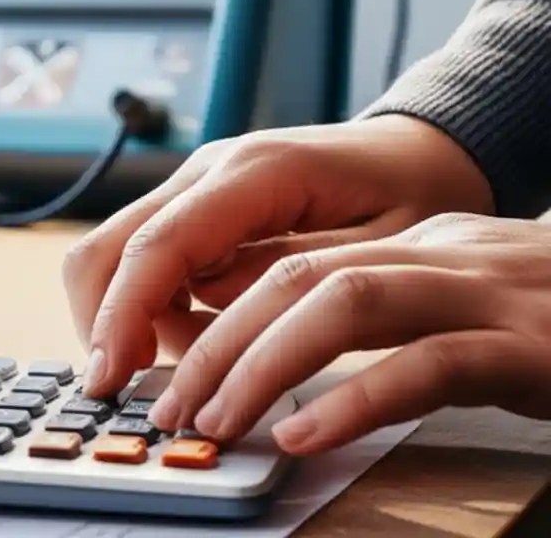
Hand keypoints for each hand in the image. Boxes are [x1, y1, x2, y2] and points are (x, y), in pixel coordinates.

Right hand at [63, 115, 493, 397]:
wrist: (417, 152)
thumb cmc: (412, 196)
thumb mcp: (382, 250)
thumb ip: (292, 278)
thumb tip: (209, 310)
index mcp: (255, 172)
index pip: (156, 245)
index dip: (122, 315)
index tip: (110, 379)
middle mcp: (207, 171)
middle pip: (107, 246)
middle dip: (103, 323)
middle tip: (129, 387)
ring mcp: (194, 186)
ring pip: (115, 256)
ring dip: (130, 320)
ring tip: (194, 365)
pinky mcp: (193, 207)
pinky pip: (146, 262)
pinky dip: (153, 309)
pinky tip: (201, 337)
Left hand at [149, 213, 550, 453]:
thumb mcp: (458, 306)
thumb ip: (379, 317)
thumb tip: (274, 354)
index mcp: (416, 246)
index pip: (287, 263)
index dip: (216, 314)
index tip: (169, 367)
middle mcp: (441, 256)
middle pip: (296, 278)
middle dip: (217, 342)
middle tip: (172, 405)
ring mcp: (488, 296)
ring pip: (344, 304)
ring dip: (262, 364)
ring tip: (216, 420)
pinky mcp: (529, 348)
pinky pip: (426, 367)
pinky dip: (354, 399)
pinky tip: (305, 435)